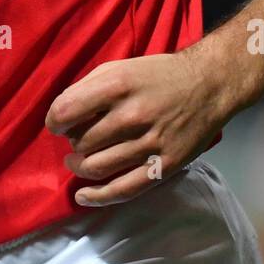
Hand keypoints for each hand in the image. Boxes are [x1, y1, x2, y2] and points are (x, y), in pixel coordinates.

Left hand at [45, 51, 230, 206]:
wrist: (210, 85)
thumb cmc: (159, 74)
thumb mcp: (120, 67)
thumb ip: (89, 88)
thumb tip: (63, 115)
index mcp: (117, 85)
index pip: (66, 111)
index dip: (54, 121)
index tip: (58, 124)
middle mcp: (131, 115)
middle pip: (81, 142)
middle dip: (72, 143)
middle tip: (79, 139)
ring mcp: (149, 144)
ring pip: (96, 167)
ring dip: (80, 167)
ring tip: (78, 161)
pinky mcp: (164, 166)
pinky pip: (124, 189)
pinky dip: (98, 197)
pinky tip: (83, 196)